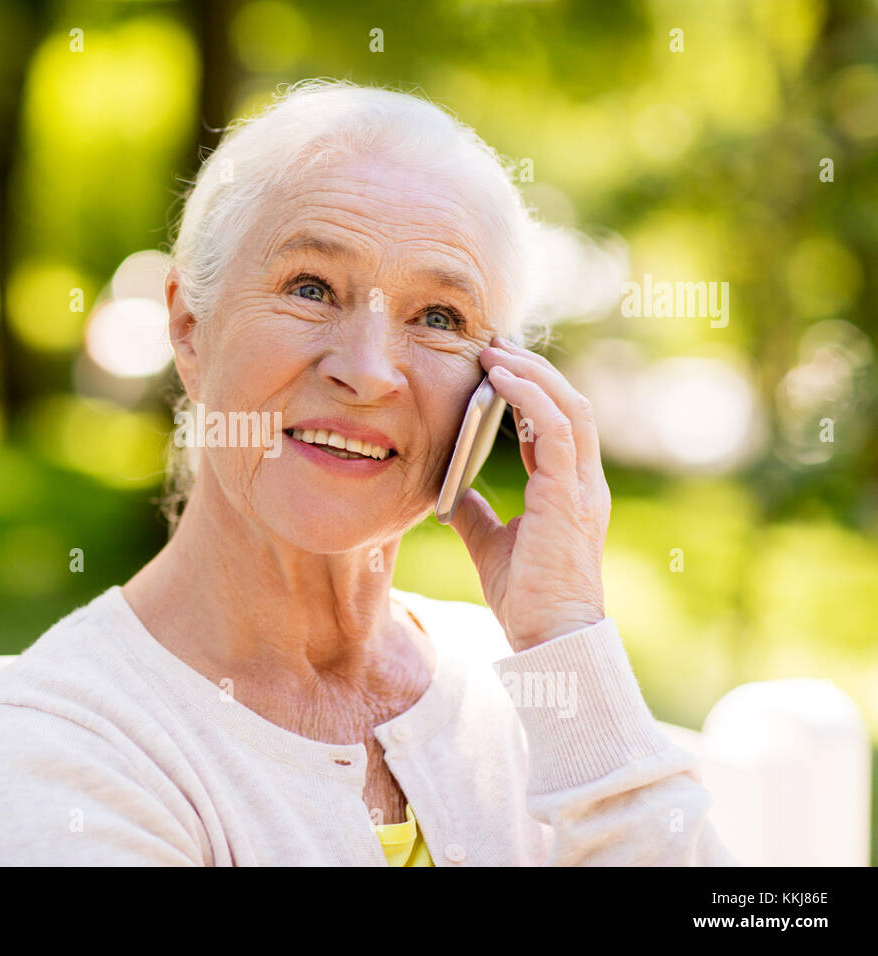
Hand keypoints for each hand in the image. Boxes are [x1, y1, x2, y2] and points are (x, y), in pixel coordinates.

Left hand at [451, 336, 608, 652]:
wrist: (548, 636)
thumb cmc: (526, 599)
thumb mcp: (492, 545)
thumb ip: (478, 514)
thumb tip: (451, 491)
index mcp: (568, 492)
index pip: (555, 427)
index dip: (529, 394)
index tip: (496, 369)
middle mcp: (582, 484)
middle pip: (568, 406)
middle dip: (533, 371)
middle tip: (494, 345)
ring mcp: (582, 487)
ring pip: (569, 408)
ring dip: (532, 374)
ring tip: (495, 352)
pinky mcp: (569, 494)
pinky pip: (557, 429)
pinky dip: (530, 397)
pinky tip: (501, 379)